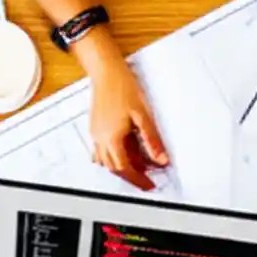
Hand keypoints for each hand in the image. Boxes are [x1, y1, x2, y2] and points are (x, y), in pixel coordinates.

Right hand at [89, 59, 167, 190]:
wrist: (107, 72)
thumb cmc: (122, 87)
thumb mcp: (143, 115)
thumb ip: (152, 140)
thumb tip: (161, 158)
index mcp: (111, 138)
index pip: (125, 168)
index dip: (138, 179)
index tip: (149, 184)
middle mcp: (100, 138)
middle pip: (115, 167)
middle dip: (131, 175)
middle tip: (147, 179)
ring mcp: (96, 133)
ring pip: (107, 160)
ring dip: (122, 166)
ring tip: (140, 164)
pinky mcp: (96, 127)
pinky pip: (102, 150)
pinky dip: (114, 156)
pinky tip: (126, 150)